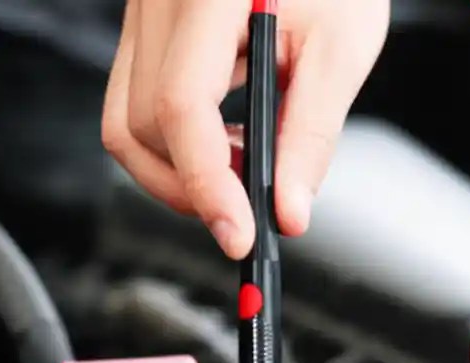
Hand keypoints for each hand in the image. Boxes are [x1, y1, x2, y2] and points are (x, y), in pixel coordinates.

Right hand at [101, 0, 389, 258]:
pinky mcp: (144, 27)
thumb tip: (287, 210)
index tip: (238, 234)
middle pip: (139, 126)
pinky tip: (226, 137)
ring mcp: (142, 11)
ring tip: (242, 165)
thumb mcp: (343, 46)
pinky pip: (134, 101)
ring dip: (179, 168)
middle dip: (191, 183)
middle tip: (250, 204)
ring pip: (125, 123)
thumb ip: (311, 135)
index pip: (180, 106)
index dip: (206, 182)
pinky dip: (176, 140)